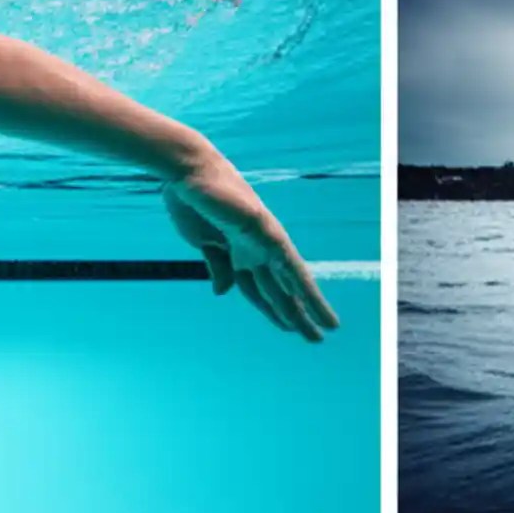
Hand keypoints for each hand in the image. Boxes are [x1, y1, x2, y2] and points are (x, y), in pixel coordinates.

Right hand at [161, 155, 338, 341]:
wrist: (186, 174)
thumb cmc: (192, 203)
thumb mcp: (203, 243)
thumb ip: (217, 266)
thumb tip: (224, 292)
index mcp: (240, 253)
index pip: (262, 290)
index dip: (275, 311)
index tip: (288, 329)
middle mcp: (257, 249)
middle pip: (281, 290)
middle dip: (297, 315)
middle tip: (316, 338)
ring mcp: (264, 240)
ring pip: (291, 282)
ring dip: (308, 306)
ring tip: (327, 327)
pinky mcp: (266, 231)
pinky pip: (288, 264)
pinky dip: (301, 284)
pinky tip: (313, 301)